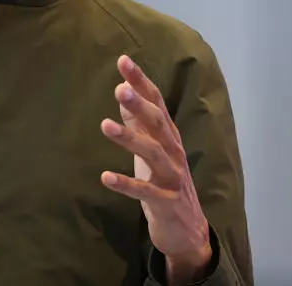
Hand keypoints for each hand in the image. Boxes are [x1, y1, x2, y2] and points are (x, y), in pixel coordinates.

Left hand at [100, 55, 211, 284]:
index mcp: (169, 137)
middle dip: (139, 105)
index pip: (157, 103)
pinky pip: (145, 192)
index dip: (141, 82)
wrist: (187, 230)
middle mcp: (174, 152)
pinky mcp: (166, 203)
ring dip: (129, 139)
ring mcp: (172, 178)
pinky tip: (105, 177)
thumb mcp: (151, 149)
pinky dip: (126, 184)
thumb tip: (122, 90)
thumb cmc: (164, 183)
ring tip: (104, 126)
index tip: (123, 61)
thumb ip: (138, 122)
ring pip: (153, 154)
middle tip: (119, 88)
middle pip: (158, 124)